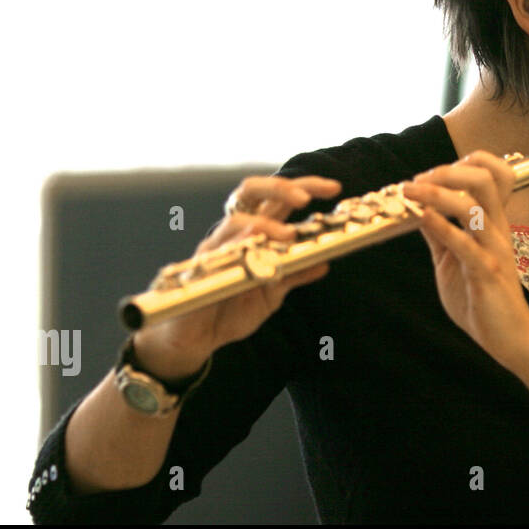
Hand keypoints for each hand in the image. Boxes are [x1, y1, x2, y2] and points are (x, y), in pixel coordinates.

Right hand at [132, 175, 342, 378]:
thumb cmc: (229, 311)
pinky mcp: (200, 271)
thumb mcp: (272, 293)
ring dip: (263, 224)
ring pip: (235, 221)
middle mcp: (234, 235)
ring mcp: (215, 250)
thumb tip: (325, 263)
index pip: (278, 200)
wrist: (193, 341)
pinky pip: (217, 252)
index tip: (334, 187)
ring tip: (287, 234)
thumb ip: (294, 275)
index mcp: (254, 234)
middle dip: (280, 188)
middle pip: (251, 193)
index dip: (304, 187)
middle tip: (306, 198)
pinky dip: (236, 246)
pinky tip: (252, 244)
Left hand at [400, 151, 528, 369]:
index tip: (431, 174)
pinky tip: (421, 217)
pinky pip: (465, 243)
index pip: (492, 174)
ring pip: (472, 206)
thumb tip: (418, 210)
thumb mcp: (454, 260)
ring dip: (436, 193)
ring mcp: (494, 249)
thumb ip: (440, 235)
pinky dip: (441, 226)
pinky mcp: (487, 272)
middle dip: (447, 171)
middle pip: (483, 179)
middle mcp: (497, 229)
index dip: (463, 164)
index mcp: (493, 223)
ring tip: (409, 191)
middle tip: (418, 179)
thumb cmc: (484, 299)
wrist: (509, 337)